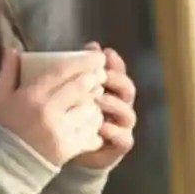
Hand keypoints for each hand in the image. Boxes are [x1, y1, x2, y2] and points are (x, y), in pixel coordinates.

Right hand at [0, 48, 104, 166]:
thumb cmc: (2, 127)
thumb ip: (8, 71)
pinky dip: (95, 127)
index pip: (63, 72)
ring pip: (91, 111)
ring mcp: (60, 131)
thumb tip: (13, 49)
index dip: (84, 61)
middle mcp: (48, 111)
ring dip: (96, 104)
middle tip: (101, 75)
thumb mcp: (0, 97)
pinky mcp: (68, 149)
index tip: (96, 56)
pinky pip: (92, 133)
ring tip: (94, 101)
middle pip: (83, 88)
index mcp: (31, 95)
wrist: (1, 165)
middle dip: (96, 79)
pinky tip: (90, 123)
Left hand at [73, 44, 136, 169]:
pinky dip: (115, 132)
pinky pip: (125, 139)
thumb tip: (91, 45)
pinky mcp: (118, 147)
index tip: (105, 53)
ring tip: (98, 99)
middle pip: (128, 89)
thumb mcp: (70, 90)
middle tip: (102, 76)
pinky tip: (102, 127)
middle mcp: (120, 106)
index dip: (115, 62)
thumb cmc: (70, 114)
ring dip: (114, 105)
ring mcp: (122, 127)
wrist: (66, 148)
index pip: (118, 72)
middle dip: (116, 80)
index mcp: (110, 89)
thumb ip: (78, 69)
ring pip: (128, 113)